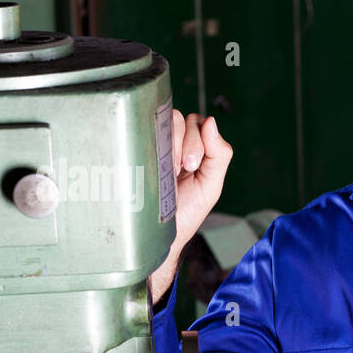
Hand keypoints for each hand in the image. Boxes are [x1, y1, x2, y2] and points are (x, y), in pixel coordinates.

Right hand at [149, 111, 232, 303]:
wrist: (158, 234)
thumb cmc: (185, 212)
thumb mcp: (210, 186)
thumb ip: (219, 154)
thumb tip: (212, 122)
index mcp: (193, 148)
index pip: (196, 123)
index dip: (197, 139)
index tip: (193, 165)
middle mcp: (172, 143)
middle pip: (180, 119)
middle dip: (185, 143)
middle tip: (183, 168)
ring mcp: (151, 145)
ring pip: (160, 121)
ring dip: (167, 144)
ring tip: (166, 169)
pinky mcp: (132, 150)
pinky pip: (137, 130)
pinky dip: (146, 140)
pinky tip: (149, 162)